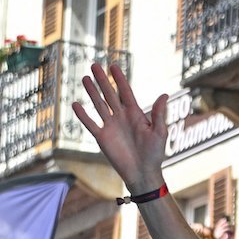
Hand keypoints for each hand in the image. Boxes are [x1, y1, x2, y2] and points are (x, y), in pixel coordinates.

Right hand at [72, 62, 168, 195]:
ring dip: (91, 92)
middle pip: (109, 94)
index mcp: (135, 114)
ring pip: (99, 105)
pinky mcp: (102, 138)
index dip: (119, 79)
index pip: (125, 92)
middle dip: (102, 80)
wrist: (143, 173)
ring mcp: (111, 126)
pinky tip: (75, 104)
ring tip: (85, 78)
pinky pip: (91, 124)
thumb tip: (164, 95)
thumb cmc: (154, 154)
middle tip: (94, 65)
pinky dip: (83, 115)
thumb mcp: (159, 133)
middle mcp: (121, 117)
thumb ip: (158, 114)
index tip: (113, 65)